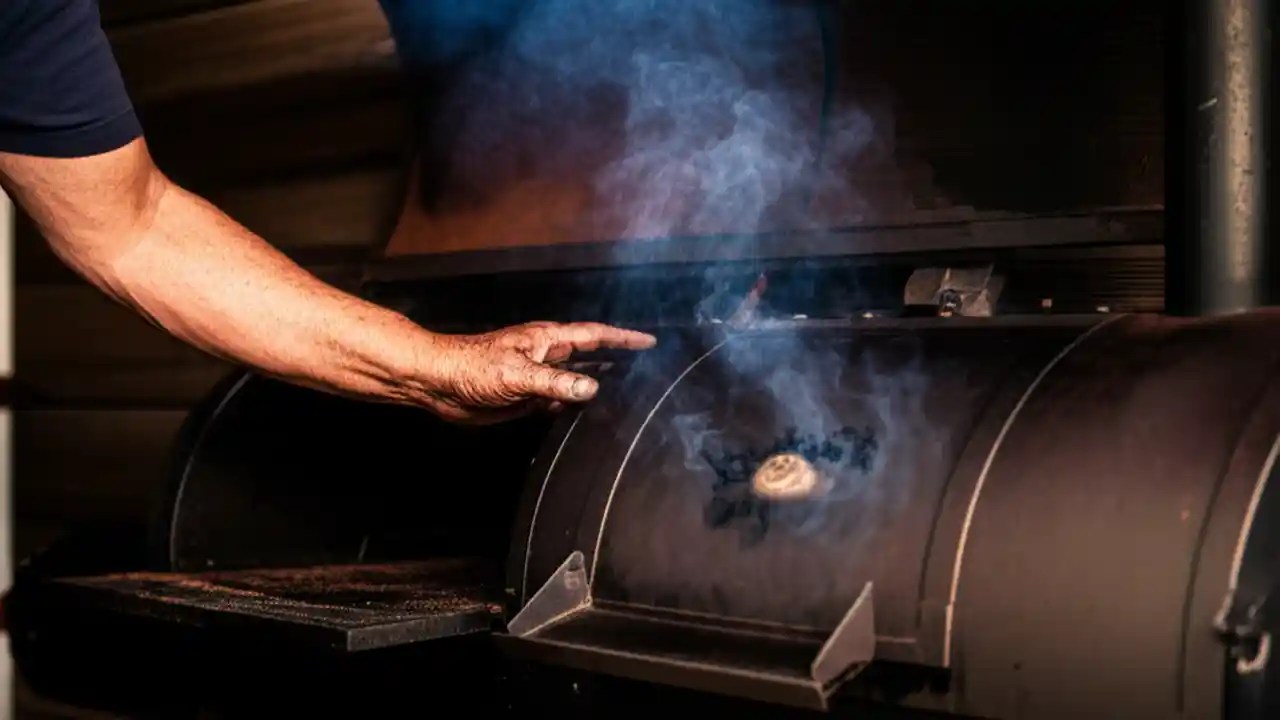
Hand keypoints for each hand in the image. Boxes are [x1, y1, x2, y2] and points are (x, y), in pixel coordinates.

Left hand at [417, 321, 656, 423]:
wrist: (439, 383)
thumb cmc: (473, 366)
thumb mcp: (518, 373)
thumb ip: (556, 382)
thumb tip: (593, 387)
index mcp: (548, 340)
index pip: (595, 336)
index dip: (623, 338)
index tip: (649, 341)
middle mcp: (547, 356)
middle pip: (591, 357)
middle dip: (618, 361)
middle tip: (647, 371)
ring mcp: (538, 377)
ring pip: (576, 381)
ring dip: (598, 387)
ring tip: (626, 397)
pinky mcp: (528, 398)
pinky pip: (559, 401)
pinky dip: (574, 407)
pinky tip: (587, 419)